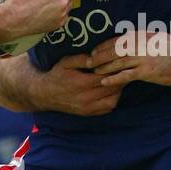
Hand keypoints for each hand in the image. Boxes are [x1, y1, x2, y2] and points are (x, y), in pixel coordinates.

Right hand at [0, 52, 121, 114]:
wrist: (45, 94)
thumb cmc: (56, 75)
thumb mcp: (65, 62)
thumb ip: (81, 59)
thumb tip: (96, 56)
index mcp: (82, 83)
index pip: (108, 76)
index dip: (117, 69)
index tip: (122, 63)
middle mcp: (87, 98)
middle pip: (113, 89)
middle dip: (121, 79)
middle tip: (126, 70)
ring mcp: (88, 108)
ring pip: (113, 100)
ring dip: (119, 90)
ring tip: (120, 79)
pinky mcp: (88, 113)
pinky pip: (107, 108)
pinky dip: (113, 99)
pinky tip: (113, 91)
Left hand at [88, 31, 170, 89]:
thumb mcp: (155, 37)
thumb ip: (140, 37)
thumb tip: (126, 37)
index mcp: (141, 36)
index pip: (116, 40)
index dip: (103, 46)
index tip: (94, 51)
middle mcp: (139, 45)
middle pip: (113, 51)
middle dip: (99, 57)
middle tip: (88, 62)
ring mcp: (142, 58)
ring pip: (117, 63)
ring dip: (103, 67)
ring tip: (94, 72)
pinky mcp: (145, 72)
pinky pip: (125, 75)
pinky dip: (114, 79)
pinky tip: (105, 82)